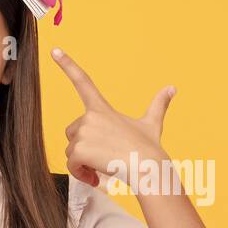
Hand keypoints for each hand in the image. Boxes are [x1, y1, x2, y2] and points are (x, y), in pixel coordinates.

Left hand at [51, 47, 174, 187]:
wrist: (148, 167)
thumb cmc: (149, 147)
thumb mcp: (152, 123)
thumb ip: (158, 104)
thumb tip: (173, 88)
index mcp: (102, 108)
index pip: (83, 81)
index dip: (68, 65)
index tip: (54, 50)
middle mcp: (90, 116)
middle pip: (73, 133)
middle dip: (84, 147)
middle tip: (104, 157)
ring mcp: (84, 132)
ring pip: (72, 152)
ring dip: (84, 163)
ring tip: (104, 167)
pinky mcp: (79, 149)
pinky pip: (72, 165)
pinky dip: (81, 174)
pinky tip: (96, 177)